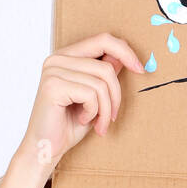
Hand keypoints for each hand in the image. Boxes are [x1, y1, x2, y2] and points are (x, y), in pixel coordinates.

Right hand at [19, 32, 142, 176]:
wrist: (46, 147)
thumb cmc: (69, 123)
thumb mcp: (94, 96)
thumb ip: (104, 75)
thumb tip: (124, 58)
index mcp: (67, 56)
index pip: (103, 40)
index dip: (125, 52)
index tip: (141, 70)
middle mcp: (57, 58)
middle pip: (106, 67)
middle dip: (116, 95)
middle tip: (113, 116)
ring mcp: (53, 70)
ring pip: (101, 83)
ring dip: (106, 109)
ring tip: (99, 123)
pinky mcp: (53, 85)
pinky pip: (91, 94)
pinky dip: (94, 112)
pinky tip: (83, 120)